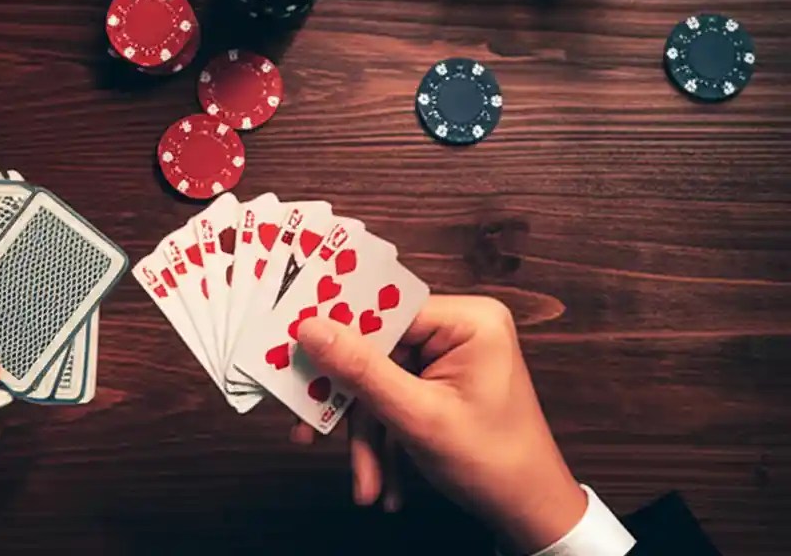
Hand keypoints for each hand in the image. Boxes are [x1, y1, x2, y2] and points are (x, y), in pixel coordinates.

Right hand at [295, 296, 586, 554]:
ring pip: (380, 383)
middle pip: (376, 351)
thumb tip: (311, 327)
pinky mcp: (440, 382)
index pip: (383, 311)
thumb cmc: (493, 463)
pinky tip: (383, 481)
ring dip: (367, 437)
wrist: (531, 513)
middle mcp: (459, 329)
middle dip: (352, 407)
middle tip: (309, 430)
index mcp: (468, 321)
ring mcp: (449, 356)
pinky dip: (384, 440)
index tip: (294, 354)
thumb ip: (361, 369)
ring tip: (366, 485)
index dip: (337, 334)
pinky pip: (394, 399)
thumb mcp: (417, 416)